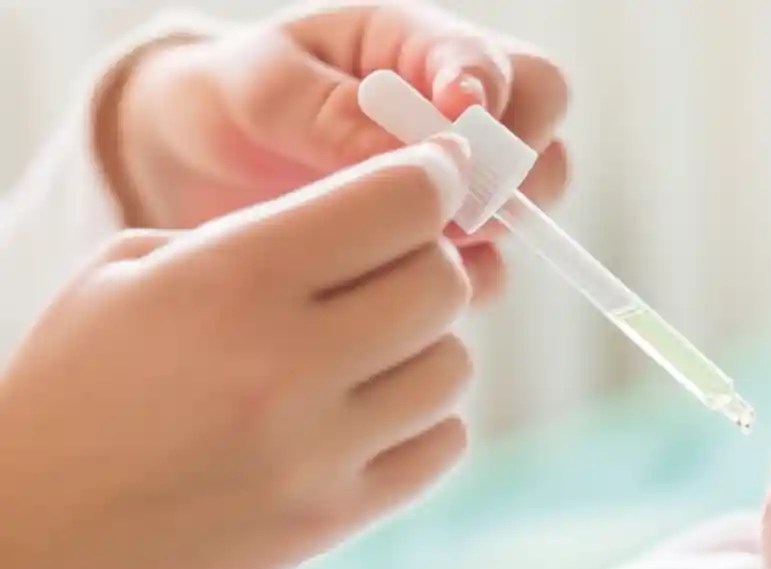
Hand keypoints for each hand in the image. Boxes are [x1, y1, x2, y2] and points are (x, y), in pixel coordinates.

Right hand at [0, 136, 471, 568]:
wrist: (29, 541)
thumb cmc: (72, 390)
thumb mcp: (129, 273)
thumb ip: (256, 235)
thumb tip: (377, 216)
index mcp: (231, 280)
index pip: (401, 202)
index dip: (433, 178)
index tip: (435, 177)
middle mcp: (286, 364)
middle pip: (444, 282)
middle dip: (426, 262)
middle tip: (386, 271)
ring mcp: (317, 451)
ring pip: (454, 366)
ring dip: (423, 346)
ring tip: (363, 351)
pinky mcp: (334, 519)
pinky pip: (442, 444)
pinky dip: (421, 419)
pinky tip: (365, 413)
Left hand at [105, 2, 569, 303]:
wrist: (191, 168)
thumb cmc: (226, 102)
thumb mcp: (262, 90)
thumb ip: (337, 114)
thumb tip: (416, 153)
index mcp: (419, 49)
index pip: (501, 68)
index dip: (493, 96)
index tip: (459, 116)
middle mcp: (457, 118)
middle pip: (543, 137)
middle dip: (510, 174)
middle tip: (447, 199)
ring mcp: (458, 186)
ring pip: (527, 209)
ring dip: (485, 232)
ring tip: (407, 237)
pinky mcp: (444, 247)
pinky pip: (488, 271)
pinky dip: (457, 280)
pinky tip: (393, 274)